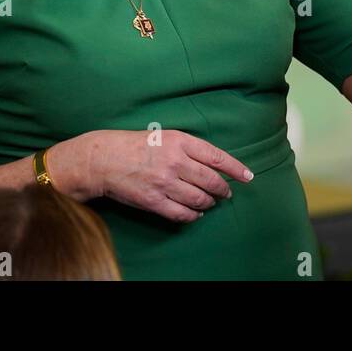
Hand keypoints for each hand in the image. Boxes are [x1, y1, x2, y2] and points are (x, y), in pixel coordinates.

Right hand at [72, 129, 253, 223]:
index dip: (236, 168)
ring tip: (210, 202)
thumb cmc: (136, 146)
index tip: (248, 176)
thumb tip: (214, 164)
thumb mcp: (165, 136)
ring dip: (209, 202)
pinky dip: (193, 215)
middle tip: (227, 192)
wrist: (103, 159)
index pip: (217, 157)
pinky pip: (181, 213)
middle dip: (223, 189)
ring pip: (199, 199)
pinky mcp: (153, 201)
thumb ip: (189, 148)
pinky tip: (196, 212)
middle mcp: (175, 162)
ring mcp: (164, 183)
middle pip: (211, 181)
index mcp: (180, 142)